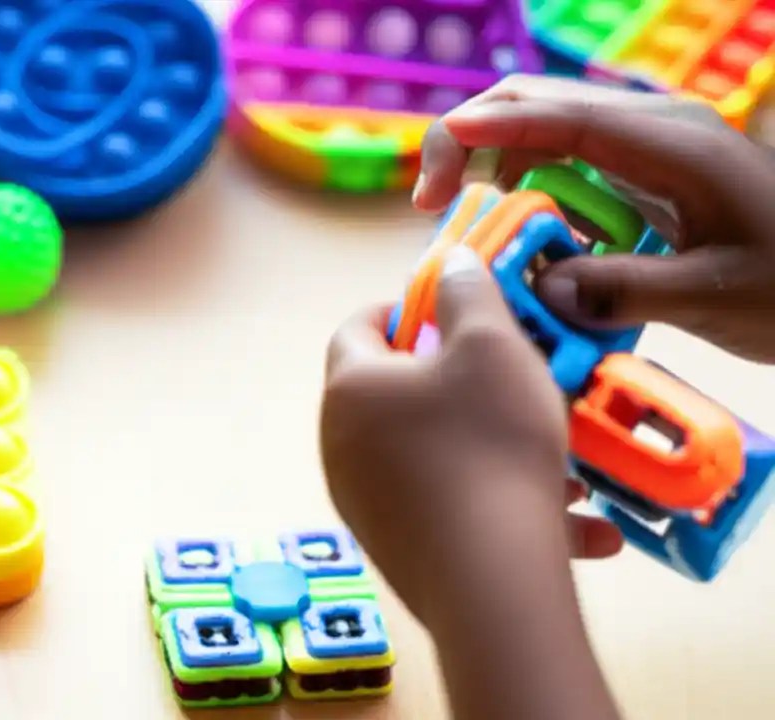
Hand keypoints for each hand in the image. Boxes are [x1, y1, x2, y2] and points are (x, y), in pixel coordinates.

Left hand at [320, 245, 620, 624]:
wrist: (491, 580)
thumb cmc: (489, 442)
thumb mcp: (492, 347)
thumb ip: (469, 294)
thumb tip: (449, 261)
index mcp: (350, 388)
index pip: (358, 327)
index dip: (405, 307)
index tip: (453, 307)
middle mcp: (341, 445)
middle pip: (396, 393)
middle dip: (461, 381)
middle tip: (514, 377)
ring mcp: (365, 503)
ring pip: (434, 455)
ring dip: (495, 448)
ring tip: (564, 462)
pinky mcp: (398, 550)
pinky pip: (452, 509)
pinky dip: (503, 504)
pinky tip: (580, 527)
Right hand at [412, 74, 774, 363]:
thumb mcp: (715, 298)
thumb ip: (624, 291)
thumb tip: (540, 288)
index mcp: (672, 143)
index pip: (561, 117)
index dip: (488, 132)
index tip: (436, 164)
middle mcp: (653, 127)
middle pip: (536, 102)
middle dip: (470, 139)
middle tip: (431, 203)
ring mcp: (647, 143)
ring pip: (542, 125)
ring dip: (491, 160)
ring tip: (459, 213)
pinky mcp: (643, 169)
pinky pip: (565, 158)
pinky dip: (523, 182)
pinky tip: (516, 225)